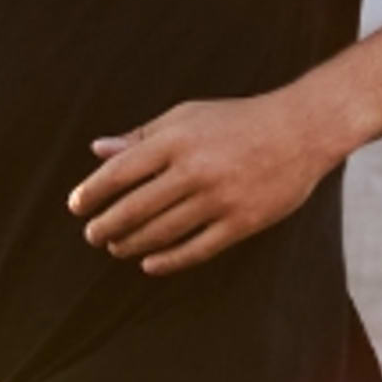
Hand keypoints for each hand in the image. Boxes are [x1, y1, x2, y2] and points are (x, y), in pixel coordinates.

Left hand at [69, 92, 340, 271]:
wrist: (304, 129)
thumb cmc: (236, 121)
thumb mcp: (186, 117)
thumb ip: (141, 137)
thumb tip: (97, 151)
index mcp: (176, 141)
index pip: (118, 173)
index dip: (91, 193)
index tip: (77, 207)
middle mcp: (196, 170)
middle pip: (134, 209)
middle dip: (104, 226)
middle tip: (92, 234)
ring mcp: (220, 198)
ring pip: (161, 232)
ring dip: (130, 244)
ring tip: (115, 247)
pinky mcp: (243, 221)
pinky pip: (196, 249)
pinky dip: (168, 260)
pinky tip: (148, 264)